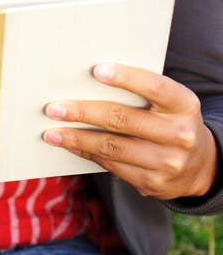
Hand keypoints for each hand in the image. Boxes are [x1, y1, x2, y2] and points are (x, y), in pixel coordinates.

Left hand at [43, 63, 217, 199]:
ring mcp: (168, 162)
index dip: (126, 78)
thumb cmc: (171, 120)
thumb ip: (141, 92)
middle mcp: (179, 134)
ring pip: (112, 147)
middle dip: (83, 113)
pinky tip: (71, 146)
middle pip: (123, 120)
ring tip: (52, 132)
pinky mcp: (153, 184)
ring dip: (77, 139)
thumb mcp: (169, 103)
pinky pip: (113, 166)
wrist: (201, 165)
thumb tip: (89, 81)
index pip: (154, 87)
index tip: (95, 70)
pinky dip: (88, 154)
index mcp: (184, 105)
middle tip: (54, 108)